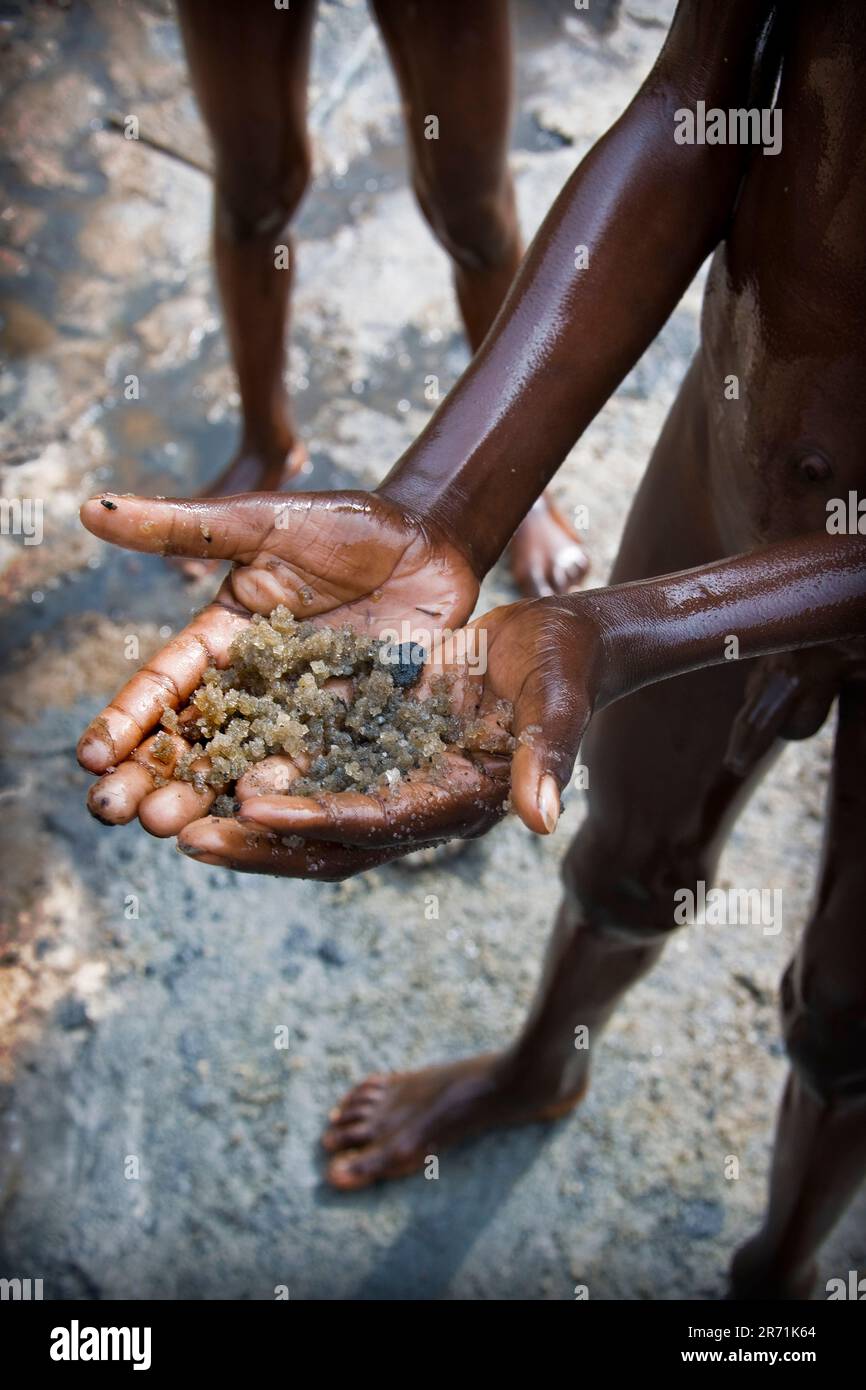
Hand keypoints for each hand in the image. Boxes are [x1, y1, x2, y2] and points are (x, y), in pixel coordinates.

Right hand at [77, 490, 478, 841]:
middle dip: (149, 774)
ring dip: (202, 797)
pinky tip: (251, 821)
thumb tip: (88, 507)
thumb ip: (182, 527)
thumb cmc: (344, 526)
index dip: (124, 719)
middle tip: (113, 811)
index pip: (163, 686)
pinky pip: (313, 769)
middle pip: (191, 737)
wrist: (431, 546)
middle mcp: (252, 686)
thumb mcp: (260, 523)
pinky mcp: (347, 731)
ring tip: (166, 829)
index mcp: (220, 640)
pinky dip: (283, 796)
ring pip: (242, 763)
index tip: (88, 755)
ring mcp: (299, 715)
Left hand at [208, 595, 603, 877]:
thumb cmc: (567, 662)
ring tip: (178, 810)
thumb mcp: (557, 699)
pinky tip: (210, 751)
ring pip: (308, 808)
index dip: (314, 817)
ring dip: (247, 814)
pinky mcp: (377, 739)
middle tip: (187, 837)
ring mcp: (394, 774)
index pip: (375, 820)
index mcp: (458, 799)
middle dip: (260, 843)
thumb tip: (539, 819)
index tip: (252, 808)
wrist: (562, 639)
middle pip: (328, 838)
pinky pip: (312, 761)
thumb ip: (546, 754)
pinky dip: (264, 764)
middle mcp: (418, 800)